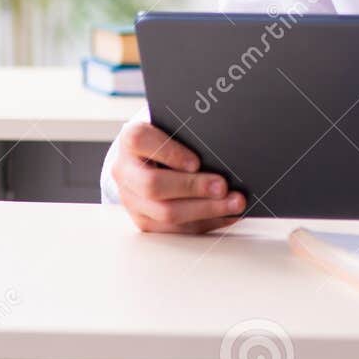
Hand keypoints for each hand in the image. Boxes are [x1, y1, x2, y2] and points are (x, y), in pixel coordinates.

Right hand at [108, 113, 246, 233]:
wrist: (147, 159)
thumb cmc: (167, 140)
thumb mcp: (173, 130)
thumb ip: (189, 137)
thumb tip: (221, 154)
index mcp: (129, 141)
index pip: (141, 141)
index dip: (170, 153)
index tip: (196, 162)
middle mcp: (125, 171)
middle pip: (153, 185)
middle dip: (192, 187)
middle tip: (223, 187)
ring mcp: (132, 200)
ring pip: (165, 213)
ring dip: (205, 210)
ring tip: (233, 204)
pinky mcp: (144, 221)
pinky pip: (175, 229)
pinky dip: (205, 222)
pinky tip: (225, 215)